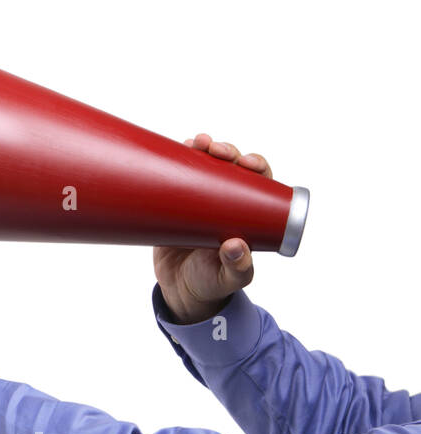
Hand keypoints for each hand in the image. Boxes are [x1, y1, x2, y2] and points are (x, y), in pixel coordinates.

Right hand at [154, 133, 273, 323]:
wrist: (178, 291)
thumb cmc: (211, 284)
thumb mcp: (228, 278)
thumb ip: (237, 267)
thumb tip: (235, 245)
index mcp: (247, 216)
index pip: (258, 183)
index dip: (256, 167)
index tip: (247, 162)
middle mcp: (226, 204)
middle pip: (232, 168)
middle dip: (228, 152)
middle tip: (216, 149)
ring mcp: (200, 202)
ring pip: (206, 166)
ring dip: (204, 149)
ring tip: (197, 142)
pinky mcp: (176, 205)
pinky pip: (179, 177)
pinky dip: (179, 159)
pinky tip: (180, 146)